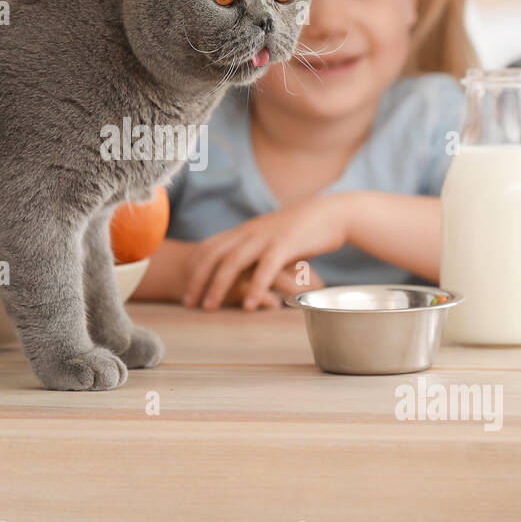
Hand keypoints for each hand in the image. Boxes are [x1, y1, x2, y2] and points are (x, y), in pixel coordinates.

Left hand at [183, 195, 348, 310]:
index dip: (196, 270)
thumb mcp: (272, 237)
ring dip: (219, 286)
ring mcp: (266, 237)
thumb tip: (243, 269)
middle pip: (215, 256)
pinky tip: (248, 306)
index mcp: (245, 230)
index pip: (211, 249)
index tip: (186, 292)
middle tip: (188, 303)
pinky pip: (265, 268)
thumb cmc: (304, 230)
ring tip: (209, 307)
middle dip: (198, 280)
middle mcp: (250, 232)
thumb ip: (256, 250)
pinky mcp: (285, 244)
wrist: (333, 214)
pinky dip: (254, 287)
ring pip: (233, 262)